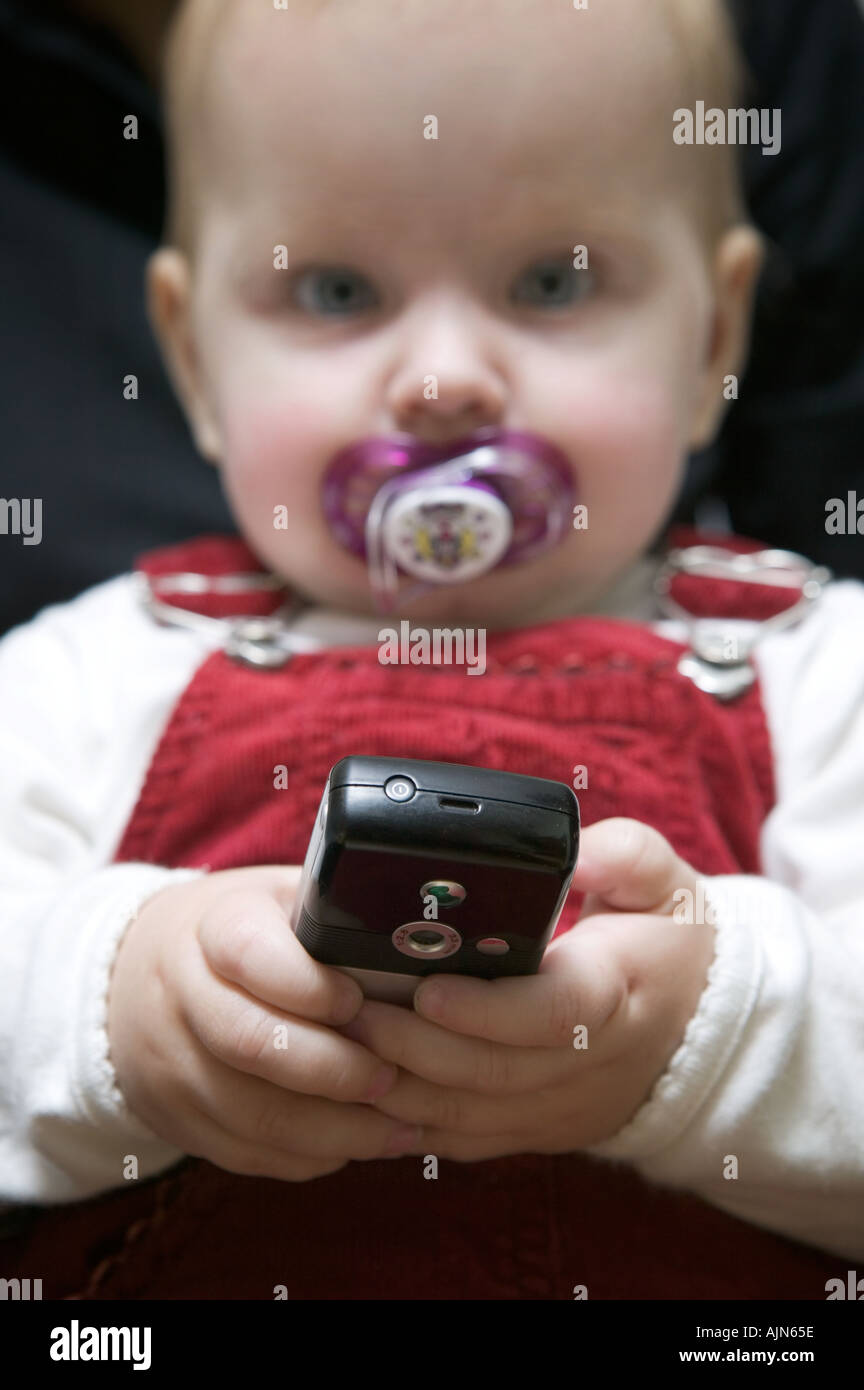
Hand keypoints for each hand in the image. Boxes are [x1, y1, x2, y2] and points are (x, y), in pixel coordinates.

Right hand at [107, 866, 421, 1181]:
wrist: (138, 973)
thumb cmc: (244, 931)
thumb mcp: (280, 898)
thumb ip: (334, 917)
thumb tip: (420, 944)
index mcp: (212, 926)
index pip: (248, 954)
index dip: (307, 985)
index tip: (357, 1000)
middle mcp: (179, 994)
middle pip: (250, 1044)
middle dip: (332, 1069)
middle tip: (391, 1077)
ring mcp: (169, 1062)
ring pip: (251, 1113)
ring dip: (333, 1130)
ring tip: (398, 1130)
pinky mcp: (174, 1116)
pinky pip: (243, 1150)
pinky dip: (306, 1155)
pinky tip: (353, 1145)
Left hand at [337, 820, 716, 1159]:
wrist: (700, 1030)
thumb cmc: (666, 941)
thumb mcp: (664, 882)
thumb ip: (625, 854)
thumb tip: (578, 850)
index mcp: (617, 994)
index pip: (554, 1014)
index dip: (485, 1010)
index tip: (425, 987)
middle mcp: (590, 1063)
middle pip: (494, 1071)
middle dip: (412, 1045)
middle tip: (348, 1007)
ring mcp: (560, 1107)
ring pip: (469, 1116)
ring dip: (398, 1086)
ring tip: (339, 1042)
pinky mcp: (533, 1130)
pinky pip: (463, 1140)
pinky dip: (408, 1122)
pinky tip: (360, 1091)